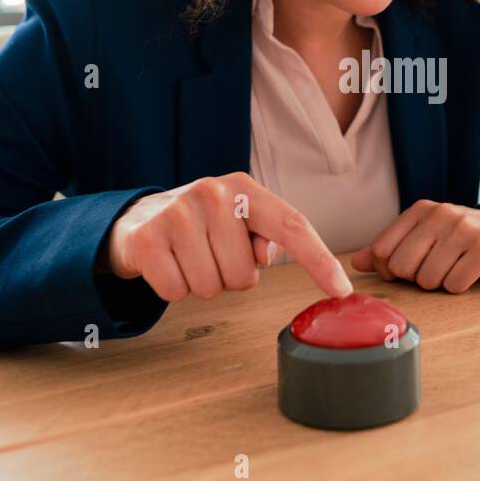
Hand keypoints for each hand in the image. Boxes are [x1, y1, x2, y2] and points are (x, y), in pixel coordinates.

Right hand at [105, 172, 352, 301]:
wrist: (138, 218)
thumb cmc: (203, 225)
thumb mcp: (239, 221)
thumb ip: (265, 235)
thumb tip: (265, 254)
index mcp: (243, 189)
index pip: (291, 226)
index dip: (319, 260)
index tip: (341, 290)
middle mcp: (212, 193)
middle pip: (244, 275)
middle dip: (229, 276)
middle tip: (210, 254)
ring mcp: (177, 214)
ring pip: (211, 287)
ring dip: (202, 283)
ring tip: (189, 257)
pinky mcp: (146, 239)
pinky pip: (176, 292)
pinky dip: (174, 288)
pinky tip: (168, 264)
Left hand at [351, 201, 479, 292]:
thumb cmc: (464, 238)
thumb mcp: (427, 235)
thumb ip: (391, 247)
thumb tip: (357, 263)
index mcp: (421, 209)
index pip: (382, 251)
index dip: (391, 270)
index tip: (410, 269)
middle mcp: (440, 214)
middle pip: (402, 268)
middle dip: (416, 279)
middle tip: (437, 270)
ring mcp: (464, 230)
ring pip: (428, 280)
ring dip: (440, 285)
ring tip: (455, 270)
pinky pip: (455, 285)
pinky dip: (460, 287)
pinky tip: (470, 273)